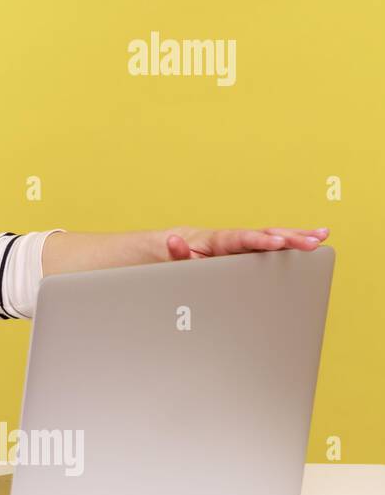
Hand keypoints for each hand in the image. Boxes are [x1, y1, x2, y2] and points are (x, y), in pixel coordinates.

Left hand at [164, 225, 328, 260]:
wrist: (175, 247)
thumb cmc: (176, 256)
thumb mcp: (171, 258)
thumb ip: (175, 252)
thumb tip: (173, 241)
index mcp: (217, 240)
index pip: (241, 239)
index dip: (260, 241)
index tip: (278, 243)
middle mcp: (234, 237)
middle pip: (264, 235)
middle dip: (288, 238)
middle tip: (312, 242)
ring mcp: (244, 242)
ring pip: (274, 236)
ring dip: (298, 236)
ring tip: (322, 236)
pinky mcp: (250, 249)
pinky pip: (274, 244)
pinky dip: (294, 240)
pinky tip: (316, 239)